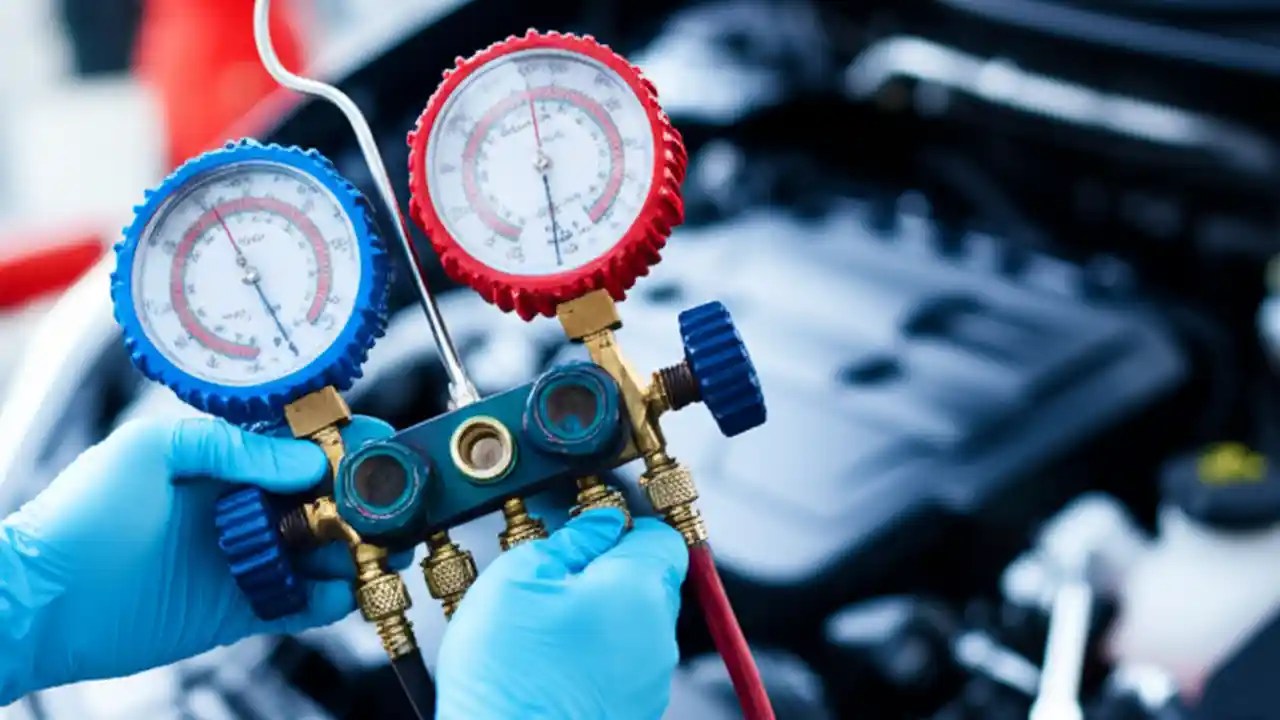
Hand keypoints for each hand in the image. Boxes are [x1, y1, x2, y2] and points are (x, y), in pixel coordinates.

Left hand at [0, 415, 393, 702]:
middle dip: (366, 501)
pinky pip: (301, 604)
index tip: (379, 444)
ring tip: (384, 550)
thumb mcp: (151, 451)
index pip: (299, 448)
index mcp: (224, 464)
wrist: (43, 602)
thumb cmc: (80, 517)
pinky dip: (332, 599)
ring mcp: (246, 560)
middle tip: (395, 505)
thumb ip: (231, 446)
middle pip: (324, 501)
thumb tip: (305, 463)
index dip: (343, 445)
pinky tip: (346, 590)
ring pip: (323, 553)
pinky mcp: (242, 609)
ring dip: (359, 550)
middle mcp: (242, 510)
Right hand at [435, 509, 688, 719]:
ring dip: (595, 618)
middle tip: (553, 579)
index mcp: (639, 591)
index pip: (661, 536)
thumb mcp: (518, 579)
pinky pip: (618, 667)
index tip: (590, 528)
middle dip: (606, 573)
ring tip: (541, 629)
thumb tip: (598, 523)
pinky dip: (591, 658)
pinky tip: (548, 665)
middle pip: (647, 581)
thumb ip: (569, 539)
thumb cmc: (512, 680)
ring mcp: (646, 683)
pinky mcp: (630, 713)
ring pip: (631, 627)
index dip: (623, 526)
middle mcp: (657, 638)